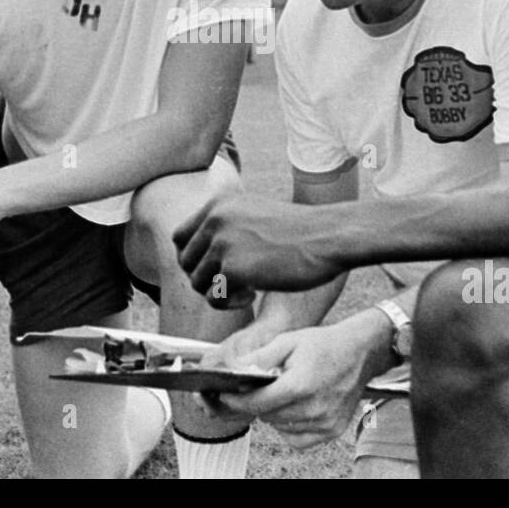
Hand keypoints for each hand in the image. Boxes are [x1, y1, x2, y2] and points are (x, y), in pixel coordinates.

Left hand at [173, 195, 342, 307]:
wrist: (329, 236)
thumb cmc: (298, 231)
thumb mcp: (254, 214)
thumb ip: (225, 227)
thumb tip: (194, 257)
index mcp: (218, 204)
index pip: (180, 237)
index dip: (192, 259)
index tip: (213, 270)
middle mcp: (215, 219)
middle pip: (186, 263)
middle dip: (205, 279)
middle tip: (232, 284)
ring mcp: (223, 243)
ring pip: (197, 283)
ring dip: (219, 292)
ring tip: (246, 289)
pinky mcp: (234, 268)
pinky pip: (214, 298)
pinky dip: (230, 303)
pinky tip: (252, 295)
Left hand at [204, 313, 391, 448]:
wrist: (360, 352)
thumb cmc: (323, 344)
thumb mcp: (288, 341)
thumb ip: (260, 359)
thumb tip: (234, 372)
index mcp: (301, 384)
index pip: (258, 402)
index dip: (236, 401)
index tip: (223, 396)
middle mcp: (314, 408)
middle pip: (267, 416)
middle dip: (254, 403)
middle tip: (253, 389)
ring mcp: (325, 422)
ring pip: (280, 427)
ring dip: (272, 414)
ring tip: (279, 394)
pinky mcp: (332, 431)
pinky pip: (297, 439)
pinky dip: (288, 427)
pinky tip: (292, 409)